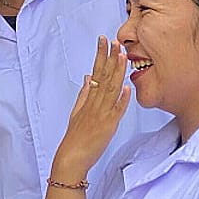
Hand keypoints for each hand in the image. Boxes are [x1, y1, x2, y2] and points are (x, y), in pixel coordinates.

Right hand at [50, 37, 130, 182]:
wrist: (71, 157)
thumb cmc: (75, 136)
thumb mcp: (77, 111)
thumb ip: (83, 93)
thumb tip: (87, 76)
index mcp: (88, 98)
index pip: (96, 71)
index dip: (100, 55)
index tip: (104, 40)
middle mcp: (94, 103)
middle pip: (103, 76)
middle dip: (109, 57)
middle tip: (114, 40)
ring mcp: (101, 114)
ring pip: (110, 89)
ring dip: (117, 72)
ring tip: (122, 56)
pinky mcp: (107, 126)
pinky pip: (116, 111)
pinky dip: (122, 100)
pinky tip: (127, 87)